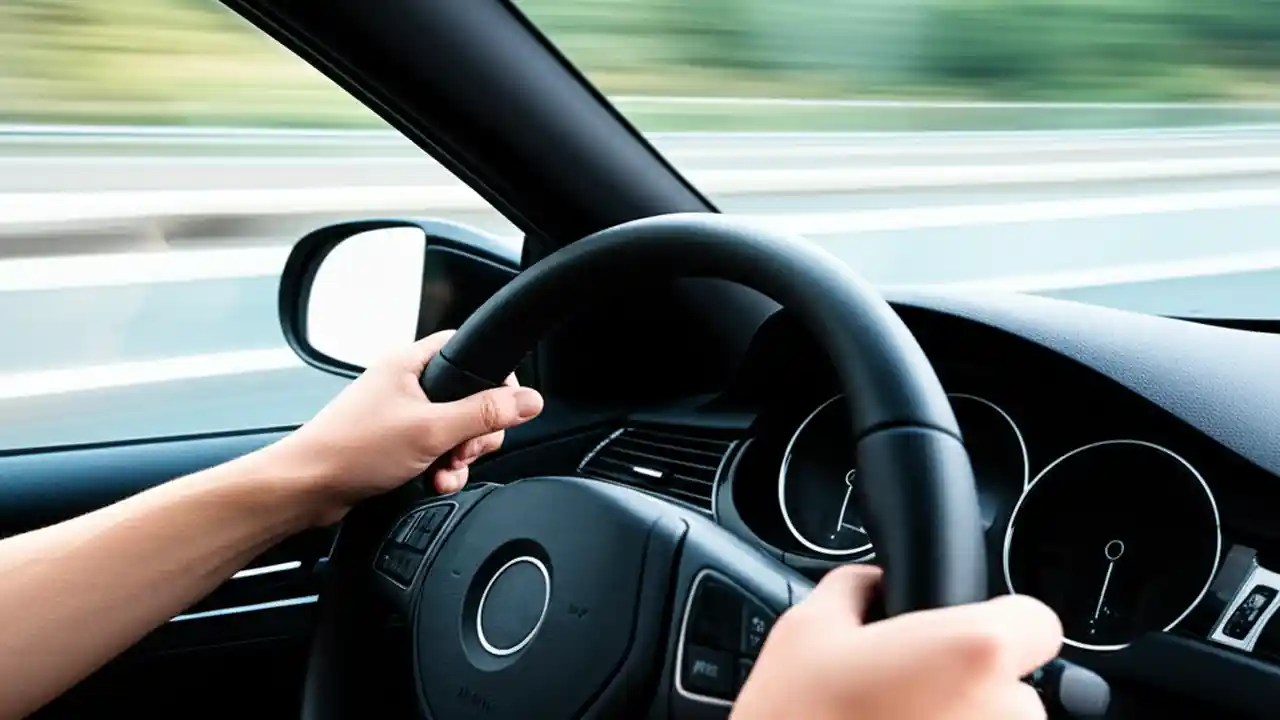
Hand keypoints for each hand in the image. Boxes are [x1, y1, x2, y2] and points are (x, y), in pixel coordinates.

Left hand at [267, 330, 543, 525]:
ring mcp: (402, 413)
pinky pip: (437, 450)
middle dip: (477, 431)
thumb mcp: (432, 430)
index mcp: (412, 363)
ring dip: (460, 455)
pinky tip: (436, 481)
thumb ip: (485, 414)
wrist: (307, 488)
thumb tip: (530, 400)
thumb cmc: (351, 450)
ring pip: (456, 429)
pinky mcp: (397, 442)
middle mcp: (407, 383)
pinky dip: (443, 468)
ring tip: (446, 471)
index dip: (495, 379)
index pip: (470, 350)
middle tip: (465, 448)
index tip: (502, 409)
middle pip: (471, 397)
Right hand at [732, 565, 1062, 719]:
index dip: (999, 623)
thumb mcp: (805, 629)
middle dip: (968, 686)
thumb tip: (870, 583)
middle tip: (904, 693)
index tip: (959, 636)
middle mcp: (1008, 713)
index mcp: (975, 651)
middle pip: (1015, 684)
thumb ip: (856, 588)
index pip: (1036, 620)